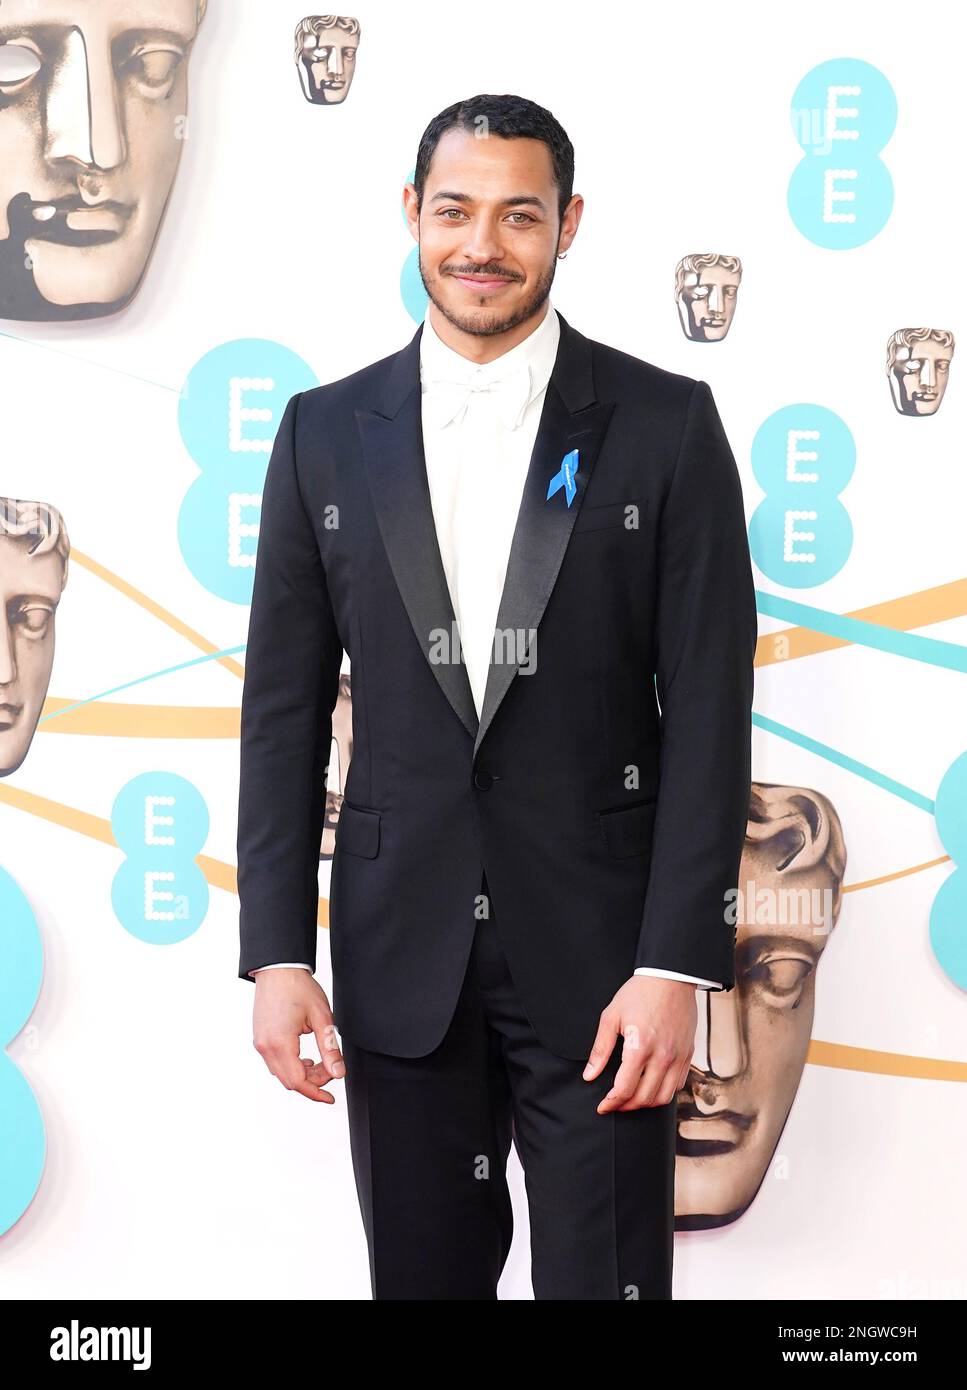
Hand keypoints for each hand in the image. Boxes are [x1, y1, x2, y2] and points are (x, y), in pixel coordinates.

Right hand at [252, 968, 345, 1102]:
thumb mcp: (321, 1017)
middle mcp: (265, 1046)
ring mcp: (259, 1043)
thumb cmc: (298, 987)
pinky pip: (274, 1062)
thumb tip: (338, 1073)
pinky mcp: (259, 1038)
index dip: (316, 1092)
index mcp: (280, 1043)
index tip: (330, 1098)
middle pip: (289, 1081)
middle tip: (331, 1072)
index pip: (298, 1081)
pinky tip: (305, 1058)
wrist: (278, 969)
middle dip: (312, 1082)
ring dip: (301, 1075)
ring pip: (281, 1073)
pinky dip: (290, 1066)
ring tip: (320, 1064)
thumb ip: (330, 1048)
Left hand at [584, 975, 695, 1112]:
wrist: (670, 978)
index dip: (611, 1103)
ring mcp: (678, 1057)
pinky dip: (663, 1093)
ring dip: (645, 1104)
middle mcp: (662, 1056)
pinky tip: (650, 1087)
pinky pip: (677, 1085)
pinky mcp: (688, 1054)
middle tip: (614, 1104)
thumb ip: (600, 1050)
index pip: (624, 1089)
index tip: (602, 1107)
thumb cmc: (638, 994)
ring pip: (664, 1097)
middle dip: (626, 1107)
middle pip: (644, 1098)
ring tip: (632, 1100)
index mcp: (639, 1047)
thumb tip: (589, 1076)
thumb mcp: (611, 1017)